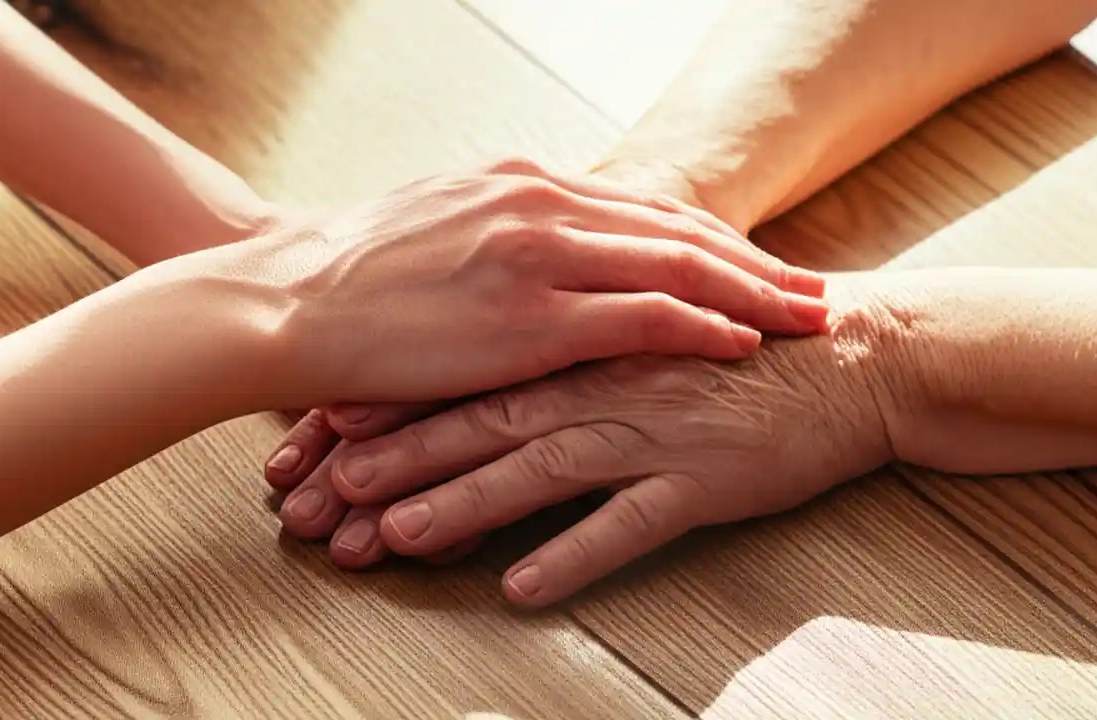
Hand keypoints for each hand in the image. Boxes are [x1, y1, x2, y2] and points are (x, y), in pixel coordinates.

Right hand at [183, 158, 826, 408]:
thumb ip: (504, 228)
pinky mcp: (528, 317)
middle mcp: (540, 202)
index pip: (644, 205)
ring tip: (804, 317)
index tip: (757, 259)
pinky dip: (700, 327)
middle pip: (678, 227)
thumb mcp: (440, 225)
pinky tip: (741, 344)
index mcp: (521, 180)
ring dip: (752, 293)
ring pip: (676, 265)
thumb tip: (545, 245)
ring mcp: (538, 255)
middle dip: (755, 261)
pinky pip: (640, 318)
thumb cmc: (353, 274)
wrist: (285, 299)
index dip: (711, 236)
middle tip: (812, 286)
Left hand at [268, 279, 906, 604]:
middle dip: (398, 460)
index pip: (468, 374)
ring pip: (537, 469)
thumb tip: (484, 380)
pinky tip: (522, 586)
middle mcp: (601, 383)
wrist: (842, 357)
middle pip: (482, 421)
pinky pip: (629, 522)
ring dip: (460, 503)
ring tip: (393, 537)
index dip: (396, 407)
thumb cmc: (731, 348)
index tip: (319, 436)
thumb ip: (561, 350)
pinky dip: (574, 553)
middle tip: (325, 494)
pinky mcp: (701, 479)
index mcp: (580, 344)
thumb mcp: (637, 333)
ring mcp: (649, 430)